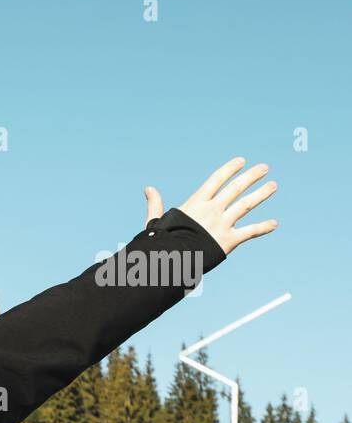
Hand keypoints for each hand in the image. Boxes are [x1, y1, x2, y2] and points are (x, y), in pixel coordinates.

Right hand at [143, 157, 277, 255]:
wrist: (172, 260)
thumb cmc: (162, 241)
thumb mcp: (157, 221)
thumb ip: (156, 204)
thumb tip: (148, 189)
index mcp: (196, 203)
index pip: (216, 180)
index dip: (230, 169)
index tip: (241, 161)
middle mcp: (212, 210)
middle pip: (236, 188)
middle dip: (251, 176)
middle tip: (264, 168)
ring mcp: (223, 224)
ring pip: (247, 205)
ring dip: (261, 194)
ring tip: (273, 186)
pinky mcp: (230, 240)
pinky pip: (250, 232)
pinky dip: (263, 228)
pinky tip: (274, 224)